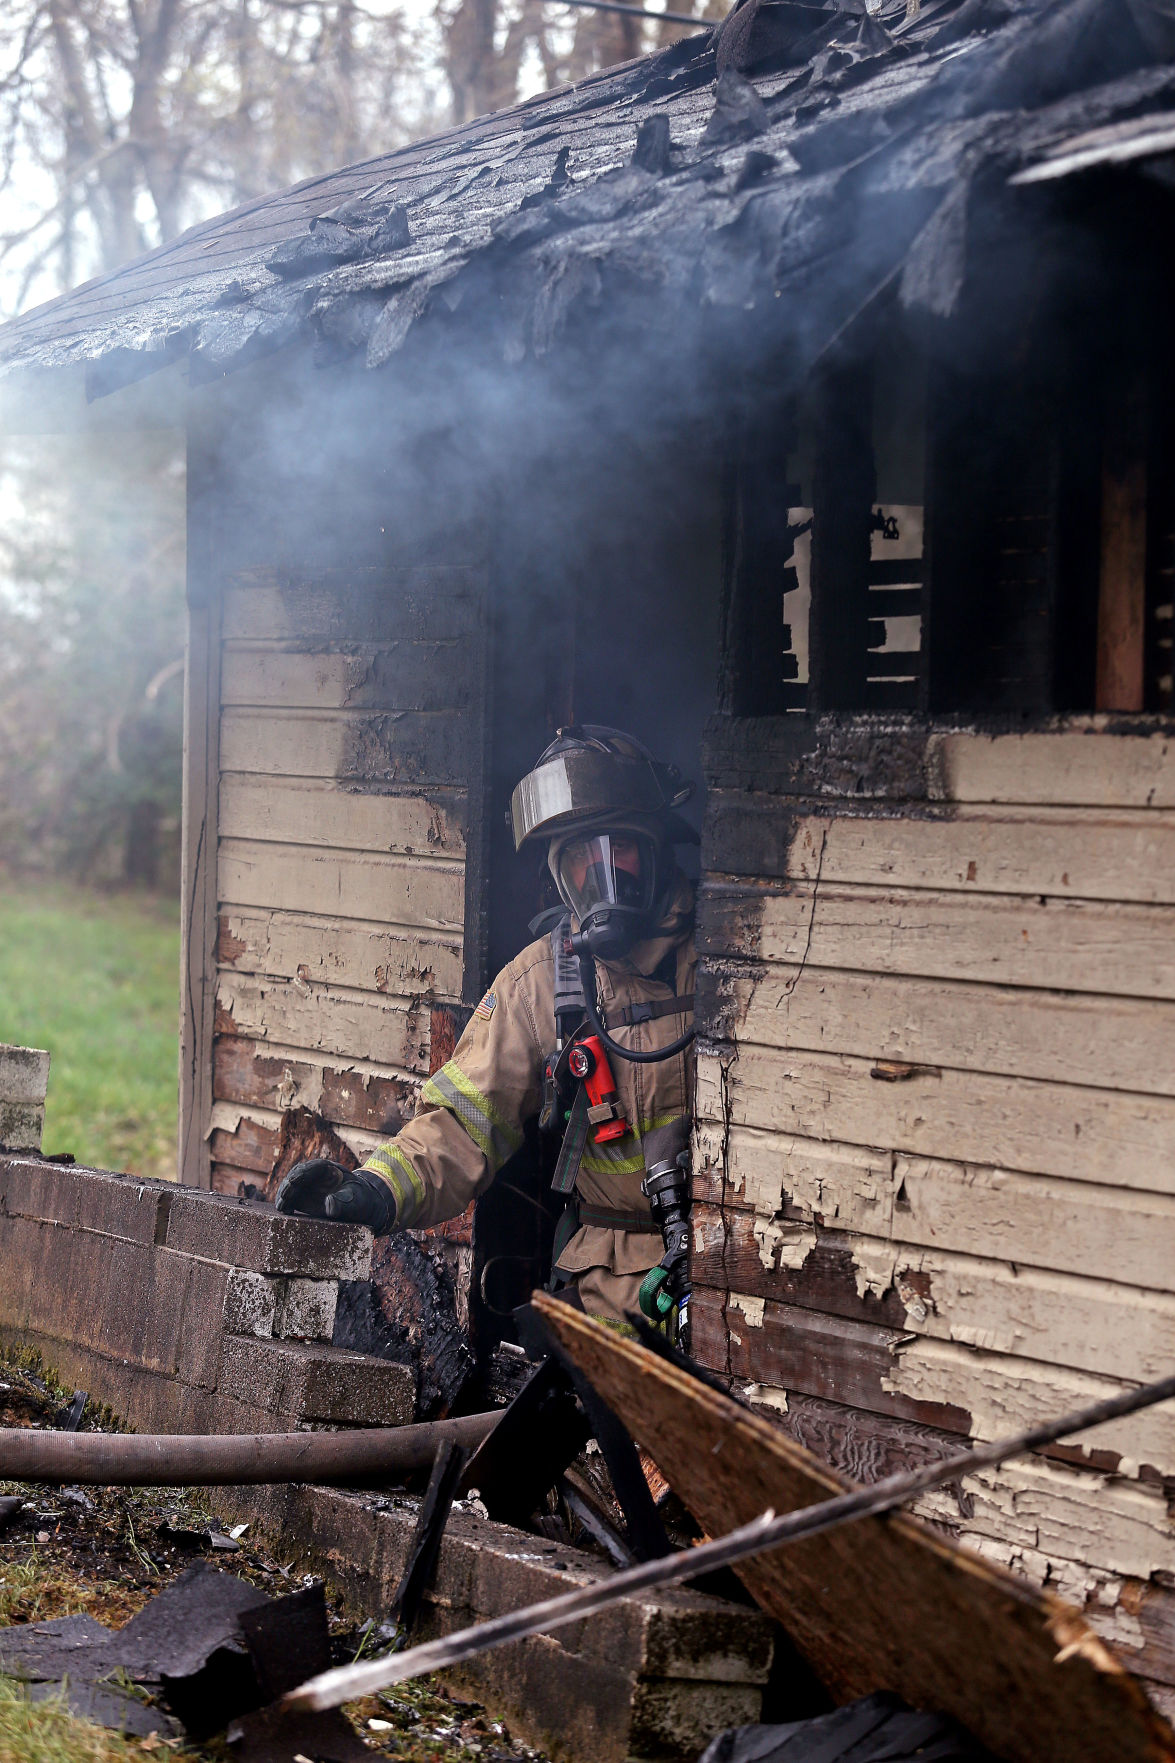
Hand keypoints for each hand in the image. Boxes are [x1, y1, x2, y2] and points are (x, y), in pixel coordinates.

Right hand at [275, 1159, 396, 1234]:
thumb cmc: (360, 1201)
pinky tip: (285, 1212)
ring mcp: (308, 1185)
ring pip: (292, 1185)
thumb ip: (343, 1204)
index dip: (303, 1173)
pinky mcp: (303, 1197)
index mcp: (331, 1170)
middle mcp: (316, 1175)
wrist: (362, 1207)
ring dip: (284, 1194)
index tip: (294, 1181)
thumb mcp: (356, 1203)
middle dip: (290, 1185)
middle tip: (284, 1198)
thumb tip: (329, 1203)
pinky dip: (286, 1202)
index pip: (315, 1167)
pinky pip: (291, 1197)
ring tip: (282, 1208)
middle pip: (298, 1174)